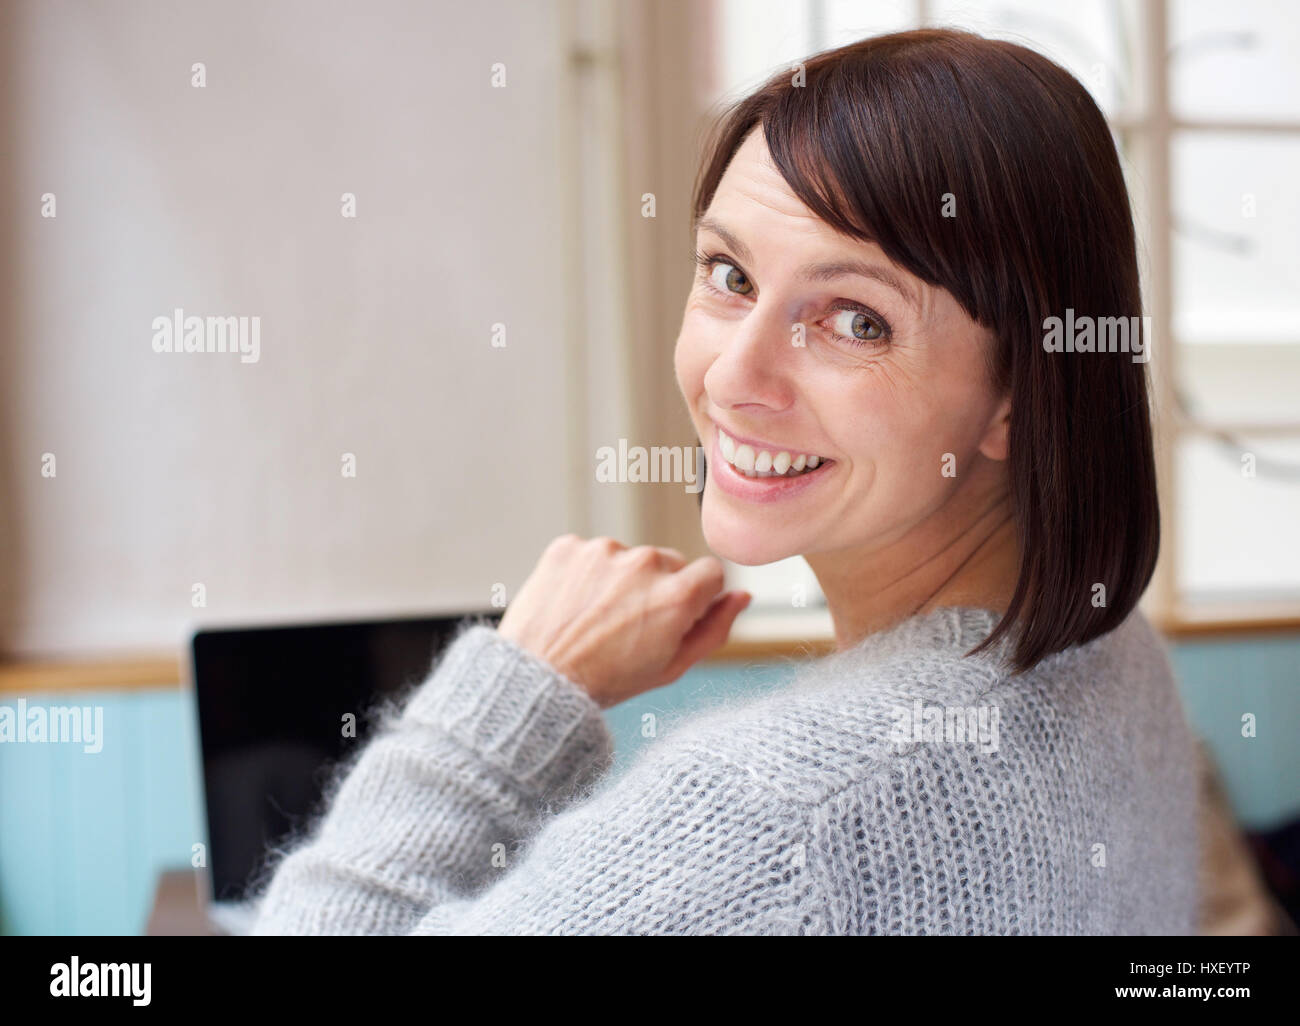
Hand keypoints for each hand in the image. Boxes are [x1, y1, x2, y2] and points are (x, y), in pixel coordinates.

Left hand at [497, 534, 750, 707]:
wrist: (537, 680)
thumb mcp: (672, 667)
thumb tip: (743, 596)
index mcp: (677, 595)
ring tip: (595, 619)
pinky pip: (590, 553)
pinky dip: (584, 574)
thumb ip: (715, 628)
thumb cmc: (606, 681)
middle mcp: (644, 564)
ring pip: (628, 557)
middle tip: (628, 625)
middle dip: (658, 587)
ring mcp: (603, 551)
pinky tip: (573, 606)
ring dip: (619, 580)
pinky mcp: (568, 546)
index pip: (712, 572)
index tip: (675, 617)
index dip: (697, 598)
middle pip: (669, 562)